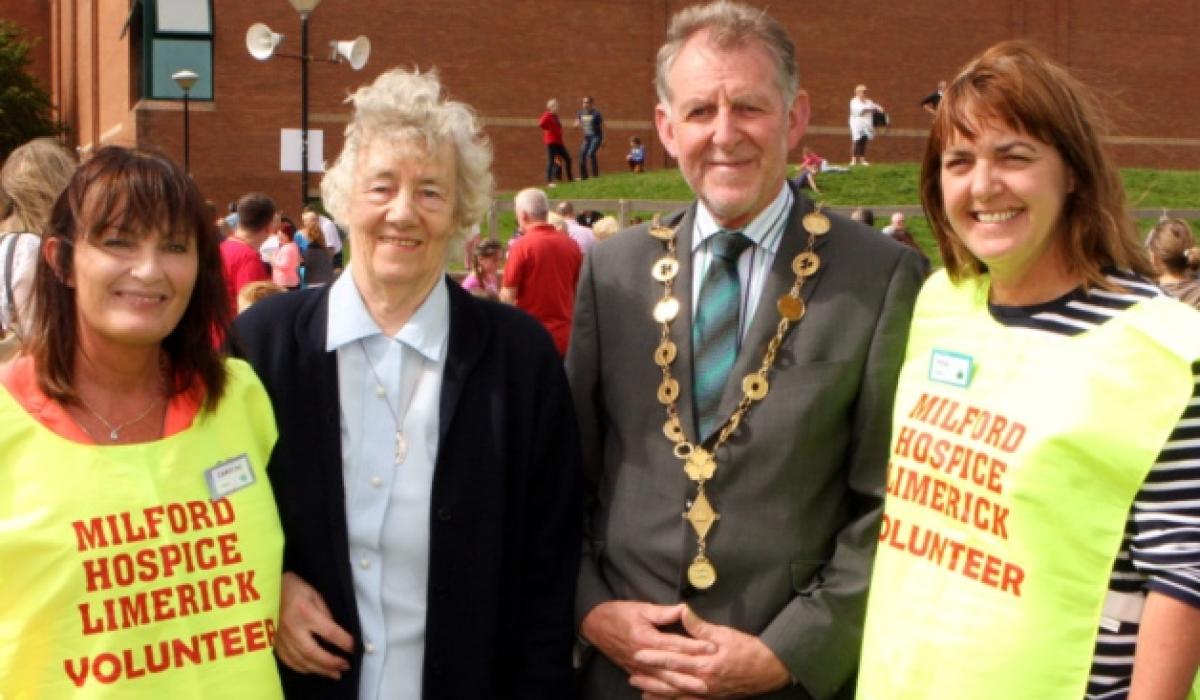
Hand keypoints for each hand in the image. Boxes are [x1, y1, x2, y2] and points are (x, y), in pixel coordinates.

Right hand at [275, 571, 354, 678]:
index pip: (329, 632)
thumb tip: (336, 635)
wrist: (268, 589)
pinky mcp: (274, 643)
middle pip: (313, 652)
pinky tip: (314, 670)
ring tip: (335, 673)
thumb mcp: (315, 594)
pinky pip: (289, 661)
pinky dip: (303, 668)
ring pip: (301, 660)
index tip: (355, 648)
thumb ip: (326, 614)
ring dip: (320, 669)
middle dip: (331, 662)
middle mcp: (292, 628)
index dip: (344, 642)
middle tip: (346, 666)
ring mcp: (281, 638)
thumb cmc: (295, 588)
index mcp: (305, 613)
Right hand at [581, 601, 714, 691]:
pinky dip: (664, 692)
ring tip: (699, 691)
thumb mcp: (642, 608)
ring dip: (681, 687)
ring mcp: (638, 668)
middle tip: (711, 678)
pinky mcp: (634, 672)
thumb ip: (664, 612)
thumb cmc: (618, 614)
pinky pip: (652, 686)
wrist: (595, 625)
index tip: (712, 648)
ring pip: (663, 681)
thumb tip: (684, 609)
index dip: (695, 646)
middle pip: (672, 668)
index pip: (676, 644)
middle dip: (692, 674)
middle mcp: (643, 657)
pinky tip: (676, 697)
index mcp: (646, 638)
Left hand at [630, 606, 791, 698]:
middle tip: (631, 672)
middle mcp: (704, 682)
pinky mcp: (711, 698)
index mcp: (706, 664)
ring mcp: (707, 693)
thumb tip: (683, 612)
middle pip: (671, 679)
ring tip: (639, 687)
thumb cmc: (749, 650)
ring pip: (677, 694)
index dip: (655, 656)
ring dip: (657, 691)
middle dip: (650, 676)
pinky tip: (660, 699)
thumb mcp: (725, 634)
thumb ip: (700, 627)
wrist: (770, 671)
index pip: (675, 659)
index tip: (638, 652)